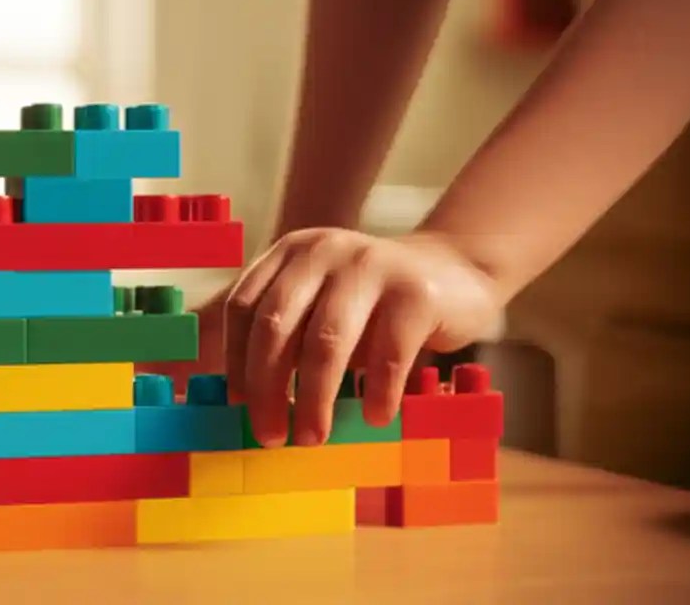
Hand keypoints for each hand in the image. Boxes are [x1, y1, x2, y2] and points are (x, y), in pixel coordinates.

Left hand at [223, 228, 499, 446]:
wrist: (454, 273)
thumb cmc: (372, 305)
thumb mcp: (322, 302)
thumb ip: (289, 336)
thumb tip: (253, 406)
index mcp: (291, 253)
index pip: (245, 307)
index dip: (236, 359)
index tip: (239, 403)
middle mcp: (323, 251)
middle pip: (276, 325)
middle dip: (267, 387)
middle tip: (270, 435)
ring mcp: (370, 266)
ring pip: (325, 343)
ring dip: (313, 399)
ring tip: (311, 437)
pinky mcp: (415, 293)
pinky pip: (386, 354)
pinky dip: (376, 393)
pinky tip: (374, 417)